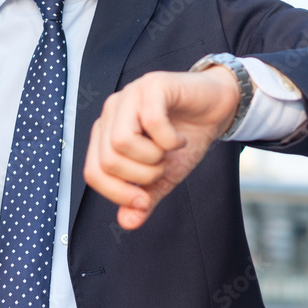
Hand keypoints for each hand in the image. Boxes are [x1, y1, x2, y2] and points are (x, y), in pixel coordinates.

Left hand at [83, 67, 239, 229]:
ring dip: (153, 158)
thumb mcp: (164, 176)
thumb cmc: (184, 138)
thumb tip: (127, 222)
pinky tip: (179, 138)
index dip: (118, 194)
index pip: (93, 172)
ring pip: (121, 142)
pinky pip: (152, 122)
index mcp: (106, 133)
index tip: (144, 201)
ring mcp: (130, 95)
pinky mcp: (152, 84)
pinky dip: (170, 140)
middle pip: (107, 160)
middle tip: (162, 167)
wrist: (215, 108)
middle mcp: (111, 112)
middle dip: (141, 176)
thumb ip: (144, 199)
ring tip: (168, 151)